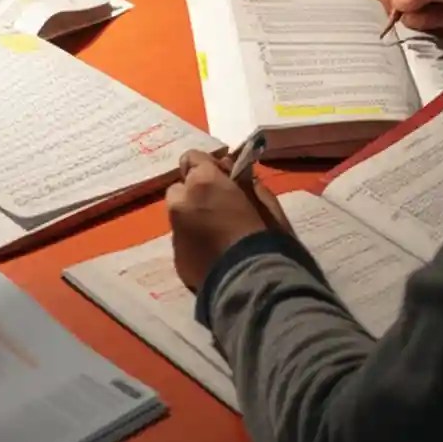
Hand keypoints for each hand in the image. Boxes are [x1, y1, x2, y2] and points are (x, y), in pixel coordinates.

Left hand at [167, 151, 291, 291]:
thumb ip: (246, 184)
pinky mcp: (176, 258)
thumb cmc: (267, 237)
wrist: (253, 283)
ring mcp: (175, 232)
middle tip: (219, 208)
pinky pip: (182, 241)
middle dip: (195, 194)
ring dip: (192, 218)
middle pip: (180, 188)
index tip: (221, 177)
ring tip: (217, 235)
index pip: (193, 158)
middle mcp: (182, 203)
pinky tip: (213, 254)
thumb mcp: (265, 203)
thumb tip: (236, 173)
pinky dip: (193, 243)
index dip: (206, 167)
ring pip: (179, 216)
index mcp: (204, 183)